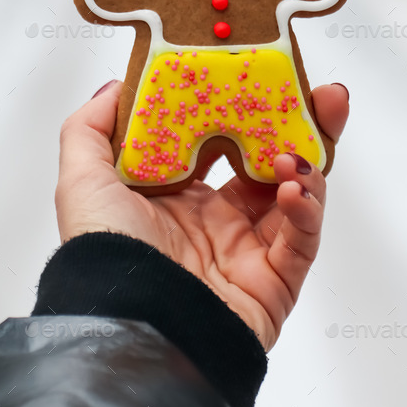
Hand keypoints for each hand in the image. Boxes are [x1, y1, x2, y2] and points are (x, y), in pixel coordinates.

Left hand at [56, 80, 348, 351]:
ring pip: (298, 196)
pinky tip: (296, 191)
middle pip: (272, 163)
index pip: (227, 141)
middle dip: (302, 127)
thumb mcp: (82, 181)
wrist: (130, 329)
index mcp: (181, 196)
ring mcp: (249, 250)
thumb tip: (116, 85)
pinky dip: (308, 211)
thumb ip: (90, 129)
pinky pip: (304, 240)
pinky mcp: (275, 281)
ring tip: (298, 152)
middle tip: (323, 96)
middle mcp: (218, 220)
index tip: (266, 76)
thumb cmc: (104, 257)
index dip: (249, 109)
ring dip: (308, 166)